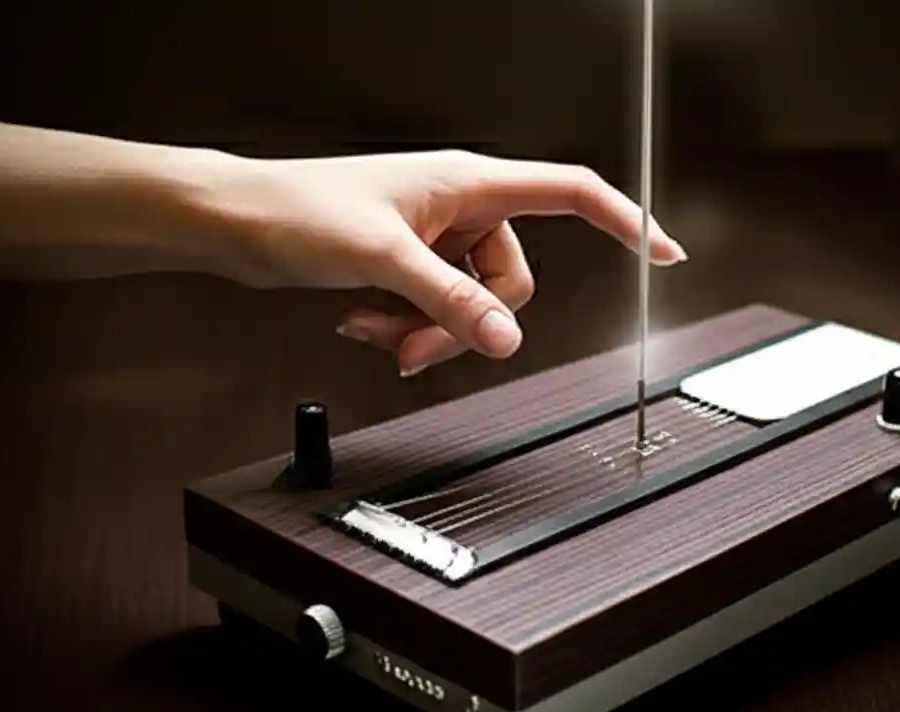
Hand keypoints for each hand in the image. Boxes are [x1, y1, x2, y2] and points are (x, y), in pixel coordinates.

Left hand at [216, 149, 686, 375]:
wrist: (235, 221)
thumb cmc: (297, 209)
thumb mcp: (384, 259)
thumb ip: (451, 301)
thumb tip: (507, 338)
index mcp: (469, 182)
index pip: (571, 192)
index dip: (625, 220)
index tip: (664, 251)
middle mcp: (459, 206)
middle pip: (513, 280)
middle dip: (468, 321)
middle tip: (415, 342)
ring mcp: (434, 237)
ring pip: (471, 303)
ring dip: (427, 328)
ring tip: (372, 325)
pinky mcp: (408, 262)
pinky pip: (435, 308)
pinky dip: (403, 323)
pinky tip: (360, 317)